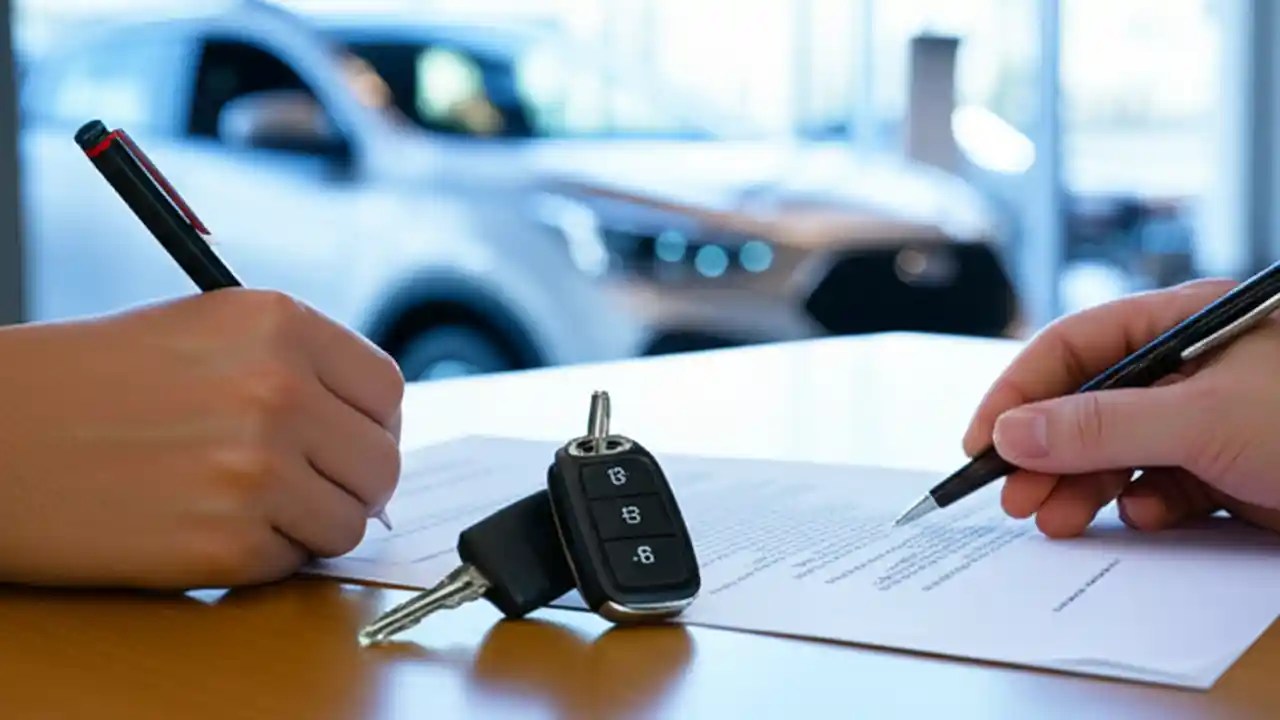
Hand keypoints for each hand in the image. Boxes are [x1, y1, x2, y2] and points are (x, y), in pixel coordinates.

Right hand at [0, 290, 404, 588]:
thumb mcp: (208, 332)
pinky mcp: (227, 542)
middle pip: (381, 463)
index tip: (347, 442)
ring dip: (309, 524)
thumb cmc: (94, 382)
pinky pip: (292, 562)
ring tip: (244, 503)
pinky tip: (205, 524)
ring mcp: (256, 469)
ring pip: (349, 522)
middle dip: (350, 482)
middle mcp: (278, 390)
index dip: (370, 425)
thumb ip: (300, 368)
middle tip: (303, 485)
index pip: (386, 390)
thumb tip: (372, 432)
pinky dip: (261, 556)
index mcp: (278, 323)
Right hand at [964, 278, 1279, 537]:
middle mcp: (1190, 368)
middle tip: (1011, 496)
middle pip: (1088, 403)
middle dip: (1047, 451)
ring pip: (1118, 450)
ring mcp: (1209, 420)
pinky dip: (1143, 505)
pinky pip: (1161, 485)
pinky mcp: (1228, 470)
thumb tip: (1013, 431)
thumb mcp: (1203, 420)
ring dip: (1083, 486)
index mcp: (1183, 324)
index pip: (1074, 346)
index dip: (1020, 391)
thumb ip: (1101, 425)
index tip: (983, 440)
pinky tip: (1145, 517)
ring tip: (1056, 520)